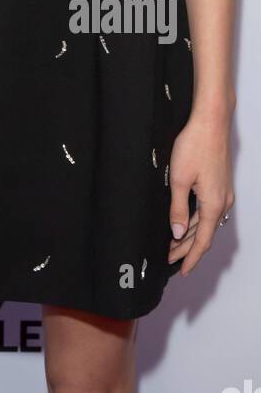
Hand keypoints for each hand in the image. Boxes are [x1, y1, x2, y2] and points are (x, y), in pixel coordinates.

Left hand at [167, 109, 234, 275]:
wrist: (211, 122)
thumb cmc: (195, 146)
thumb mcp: (179, 180)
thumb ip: (178, 209)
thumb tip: (177, 232)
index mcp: (213, 205)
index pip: (202, 241)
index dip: (191, 257)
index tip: (181, 270)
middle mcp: (223, 202)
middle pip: (204, 233)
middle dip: (186, 248)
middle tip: (169, 257)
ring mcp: (223, 193)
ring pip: (206, 222)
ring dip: (190, 233)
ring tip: (173, 243)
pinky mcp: (220, 184)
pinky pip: (208, 209)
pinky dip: (196, 219)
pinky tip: (184, 220)